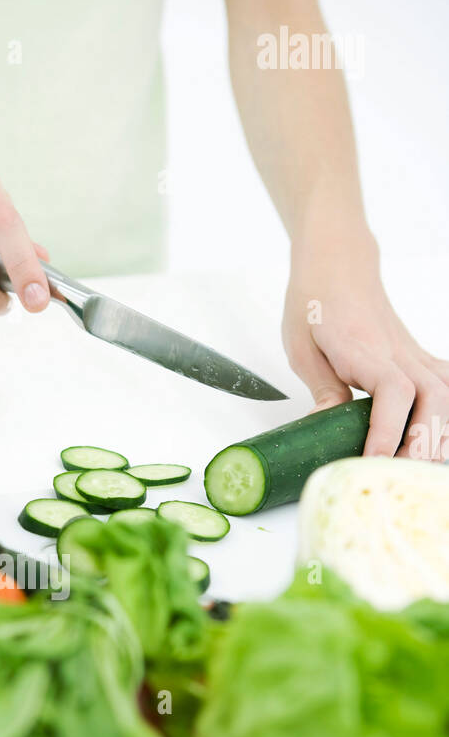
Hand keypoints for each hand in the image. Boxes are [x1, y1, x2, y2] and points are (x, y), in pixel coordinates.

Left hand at [282, 243, 448, 460]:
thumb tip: (326, 424)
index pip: (393, 391)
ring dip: (439, 431)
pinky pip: (447, 385)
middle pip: (433, 397)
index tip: (375, 459)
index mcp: (365, 348)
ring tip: (417, 464)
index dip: (388, 428)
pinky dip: (447, 414)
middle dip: (421, 440)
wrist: (336, 264)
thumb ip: (322, 388)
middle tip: (397, 472)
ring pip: (447, 393)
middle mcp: (398, 352)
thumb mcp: (302, 347)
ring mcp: (413, 354)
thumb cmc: (315, 303)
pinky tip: (438, 438)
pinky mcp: (418, 358)